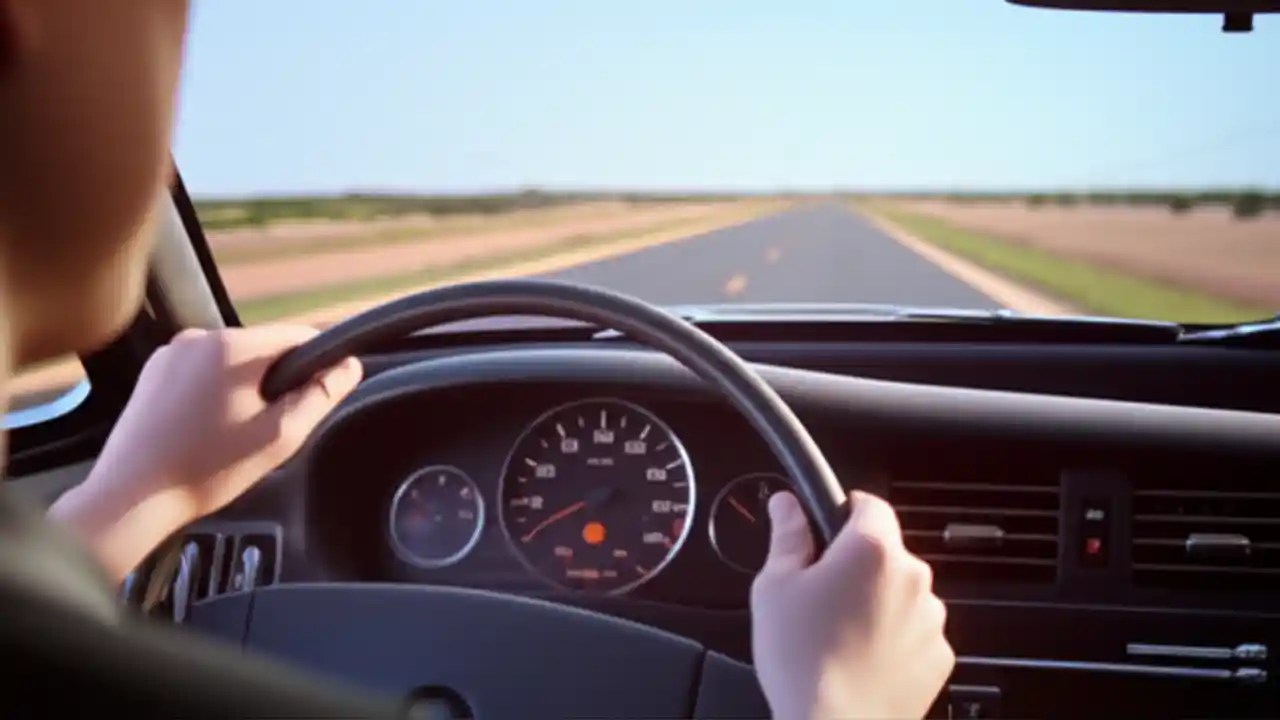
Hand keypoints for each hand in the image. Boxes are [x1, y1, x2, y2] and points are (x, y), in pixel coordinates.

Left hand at [49, 325, 360, 581]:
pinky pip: (202, 371)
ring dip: (244, 388)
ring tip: (231, 434)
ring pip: (232, 362)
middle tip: (268, 429)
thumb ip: (322, 395)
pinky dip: (213, 393)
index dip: (316, 365)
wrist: (131, 496)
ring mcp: (171, 352)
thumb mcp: (280, 436)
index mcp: (233, 346)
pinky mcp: (153, 370)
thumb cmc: (208, 470)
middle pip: (263, 349)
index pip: (298, 336)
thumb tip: (349, 366)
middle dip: (275, 382)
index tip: (313, 400)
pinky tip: (205, 430)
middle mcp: (199, 336)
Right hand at [751, 490, 953, 719]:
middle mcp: (912, 577)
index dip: (844, 510)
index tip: (825, 528)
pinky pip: (914, 630)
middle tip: (819, 594)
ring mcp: (931, 618)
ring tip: (838, 633)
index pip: (870, 504)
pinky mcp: (940, 654)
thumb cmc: (802, 662)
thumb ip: (787, 536)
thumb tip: (787, 504)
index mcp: (871, 549)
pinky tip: (861, 657)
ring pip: (900, 592)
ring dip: (877, 601)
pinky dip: (893, 636)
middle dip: (856, 564)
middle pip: (885, 551)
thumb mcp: (775, 587)